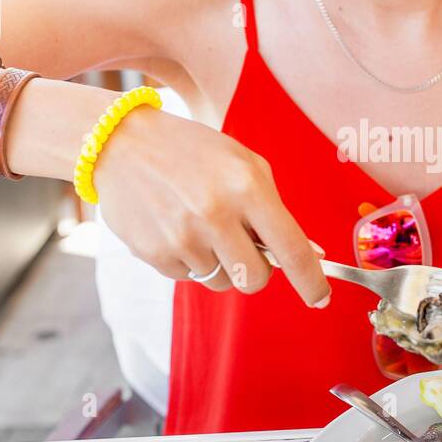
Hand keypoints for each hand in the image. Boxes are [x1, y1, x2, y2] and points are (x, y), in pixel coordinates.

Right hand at [93, 105, 330, 305]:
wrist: (121, 143)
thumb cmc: (192, 151)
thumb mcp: (243, 163)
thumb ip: (276, 208)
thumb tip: (312, 254)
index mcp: (246, 186)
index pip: (292, 250)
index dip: (312, 281)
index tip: (320, 298)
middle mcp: (215, 214)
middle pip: (255, 279)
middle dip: (256, 271)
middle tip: (242, 245)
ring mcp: (182, 237)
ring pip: (221, 281)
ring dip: (219, 262)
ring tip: (199, 224)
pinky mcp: (155, 253)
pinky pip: (189, 277)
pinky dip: (189, 260)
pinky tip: (175, 226)